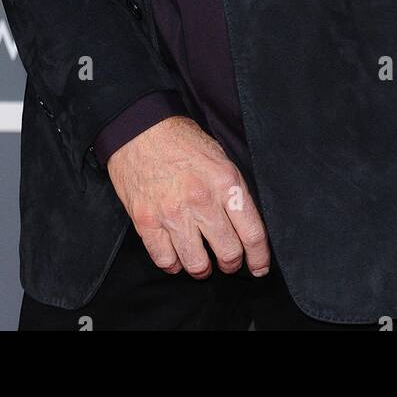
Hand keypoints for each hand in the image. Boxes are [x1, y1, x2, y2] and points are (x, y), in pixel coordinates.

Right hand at [105, 114, 270, 278]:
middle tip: (228, 262)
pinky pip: (165, 260)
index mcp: (225, 181)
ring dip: (202, 268)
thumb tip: (245, 225)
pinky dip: (173, 264)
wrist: (138, 128)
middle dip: (231, 264)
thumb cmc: (180, 141)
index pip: (252, 233)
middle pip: (228, 253)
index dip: (259, 257)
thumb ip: (232, 190)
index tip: (258, 267)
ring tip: (201, 262)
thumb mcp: (219, 157)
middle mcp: (201, 200)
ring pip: (197, 264)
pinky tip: (176, 255)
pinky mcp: (146, 221)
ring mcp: (172, 213)